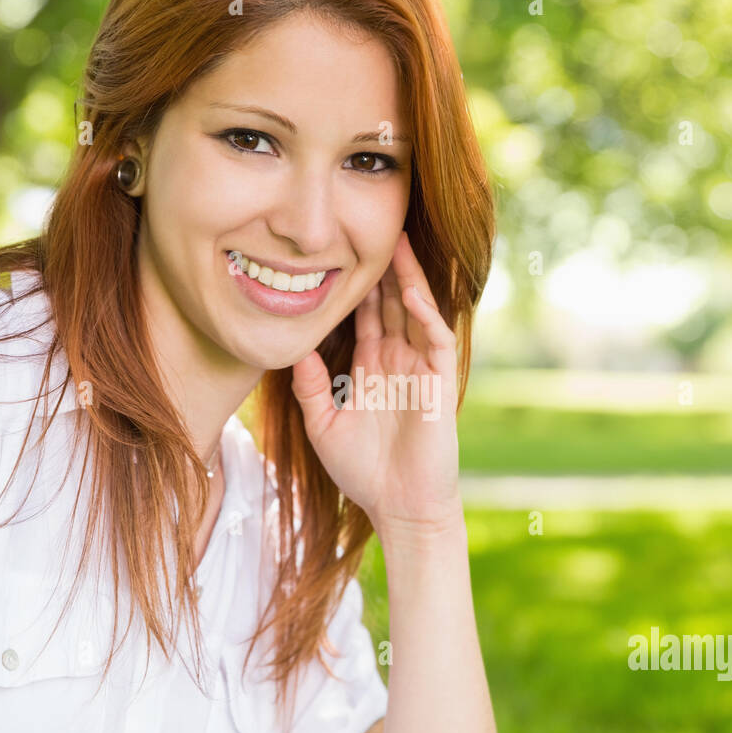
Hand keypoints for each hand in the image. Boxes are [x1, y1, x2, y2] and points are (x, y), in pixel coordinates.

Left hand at [290, 230, 462, 538]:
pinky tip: (408, 289)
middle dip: (382, 267)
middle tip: (371, 226)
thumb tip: (292, 349)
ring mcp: (420, 368)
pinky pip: (433, 336)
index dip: (356, 285)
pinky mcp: (438, 380)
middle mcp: (398, 361)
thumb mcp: (323, 425)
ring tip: (396, 239)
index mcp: (372, 368)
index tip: (339, 251)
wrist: (399, 506)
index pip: (366, 316)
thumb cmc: (363, 473)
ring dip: (406, 276)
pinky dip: (423, 311)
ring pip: (414, 310)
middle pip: (390, 303)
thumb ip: (309, 387)